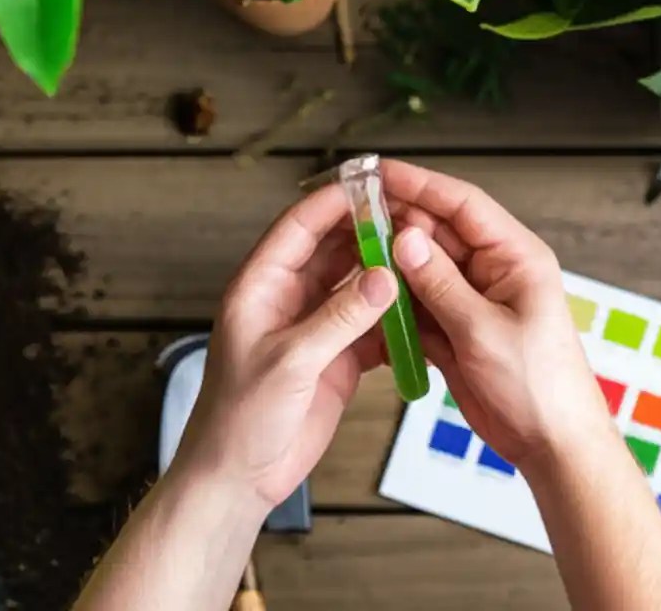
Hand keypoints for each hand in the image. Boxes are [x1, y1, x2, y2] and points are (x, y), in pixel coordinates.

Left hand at [171, 184, 396, 509]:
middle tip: (411, 218)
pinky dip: (394, 318)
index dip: (334, 202)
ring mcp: (313, 328)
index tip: (373, 184)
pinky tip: (420, 310)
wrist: (237, 477)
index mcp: (259, 287)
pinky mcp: (335, 358)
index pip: (298, 227)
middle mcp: (287, 300)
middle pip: (332, 249)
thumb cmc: (238, 419)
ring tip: (423, 258)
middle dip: (369, 232)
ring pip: (355, 285)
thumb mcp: (291, 362)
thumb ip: (339, 317)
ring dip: (385, 273)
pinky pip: (370, 325)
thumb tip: (384, 276)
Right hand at [382, 160, 610, 470]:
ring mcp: (473, 302)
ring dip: (391, 269)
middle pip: (437, 233)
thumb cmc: (540, 387)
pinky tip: (371, 306)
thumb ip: (441, 284)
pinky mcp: (456, 330)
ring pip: (422, 270)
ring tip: (351, 262)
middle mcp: (493, 272)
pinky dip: (396, 307)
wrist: (552, 444)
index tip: (378, 173)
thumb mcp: (484, 331)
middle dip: (396, 226)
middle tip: (351, 220)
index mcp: (515, 258)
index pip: (462, 205)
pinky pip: (419, 307)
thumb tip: (406, 239)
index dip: (420, 185)